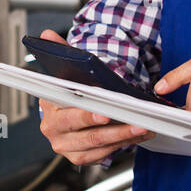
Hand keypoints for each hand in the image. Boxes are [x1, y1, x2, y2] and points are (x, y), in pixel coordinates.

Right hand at [34, 29, 153, 165]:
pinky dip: (121, 146)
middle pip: (85, 133)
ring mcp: (65, 146)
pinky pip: (102, 155)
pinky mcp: (79, 157)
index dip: (86, 115)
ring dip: (123, 137)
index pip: (67, 112)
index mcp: (48, 107)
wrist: (67, 114)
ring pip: (98, 145)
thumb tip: (47, 33)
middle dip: (113, 129)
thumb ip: (59, 51)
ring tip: (143, 127)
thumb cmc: (70, 91)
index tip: (104, 114)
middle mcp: (53, 130)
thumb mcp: (64, 72)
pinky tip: (136, 136)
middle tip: (135, 123)